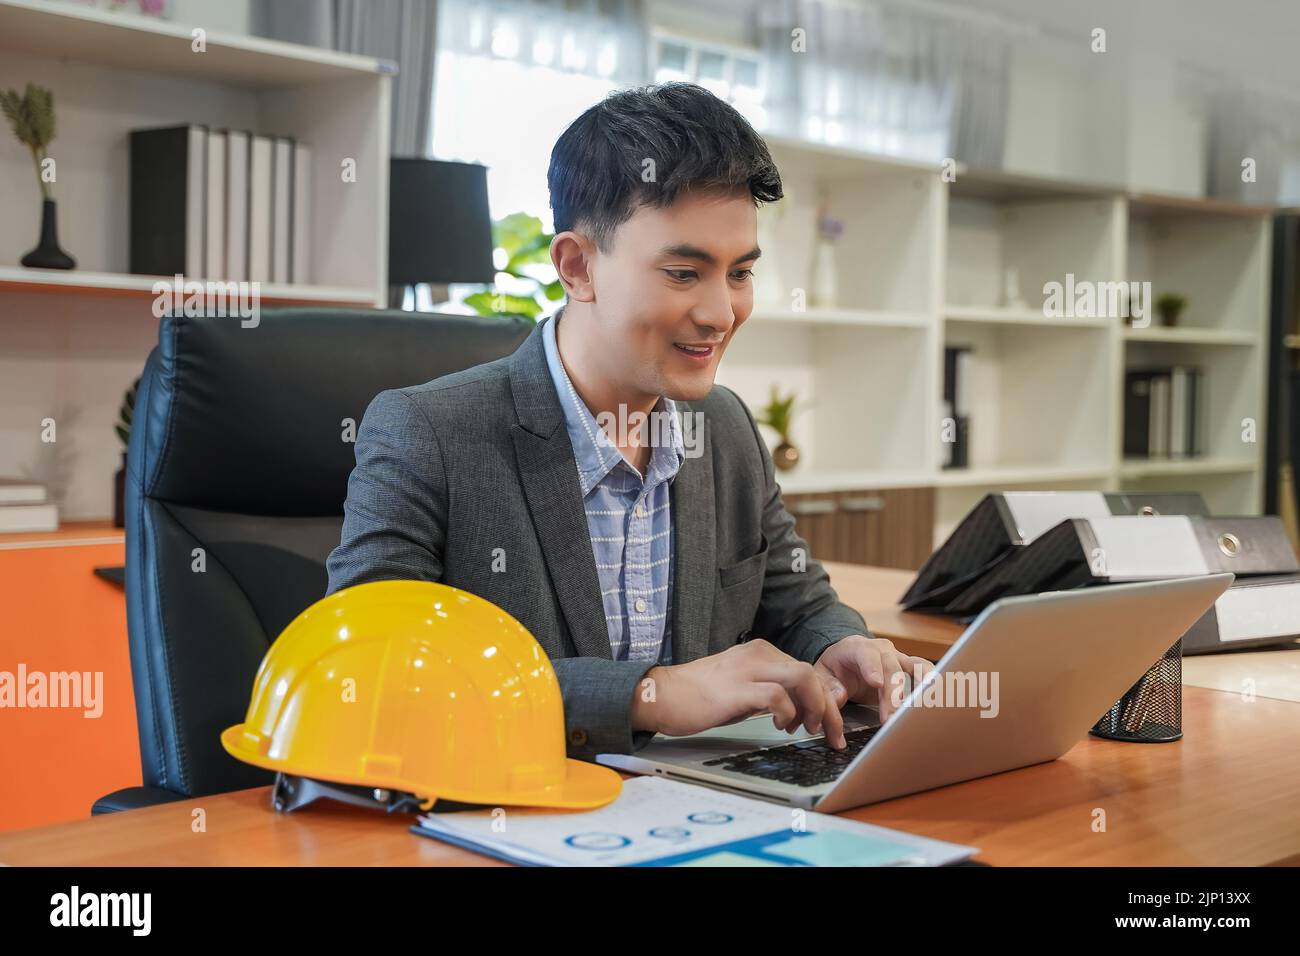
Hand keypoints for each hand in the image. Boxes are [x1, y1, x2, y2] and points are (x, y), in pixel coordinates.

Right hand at [630, 639, 845, 746]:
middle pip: (811, 674)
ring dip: (815, 708)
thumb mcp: (741, 687)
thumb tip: (798, 712)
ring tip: (810, 729)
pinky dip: (788, 713)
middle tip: (831, 734)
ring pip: (802, 678)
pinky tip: (781, 726)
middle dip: (829, 707)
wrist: (662, 694)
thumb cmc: (699, 696)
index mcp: (761, 652)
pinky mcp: (738, 688)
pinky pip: (777, 696)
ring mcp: (749, 669)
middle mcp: (759, 654)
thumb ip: (769, 692)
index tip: (828, 725)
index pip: (807, 671)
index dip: (823, 700)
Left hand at [814, 635, 933, 724]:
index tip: (876, 684)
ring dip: (918, 687)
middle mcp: (880, 649)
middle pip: (891, 667)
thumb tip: (839, 697)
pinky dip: (931, 682)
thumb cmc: (835, 669)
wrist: (845, 660)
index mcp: (856, 647)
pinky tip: (937, 697)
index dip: (872, 667)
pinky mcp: (908, 667)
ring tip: (924, 705)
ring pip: (913, 666)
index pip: (865, 653)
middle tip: (891, 716)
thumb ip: (828, 687)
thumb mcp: (822, 676)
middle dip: (893, 693)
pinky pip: (924, 670)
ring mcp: (897, 656)